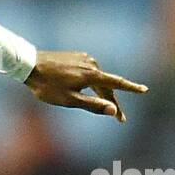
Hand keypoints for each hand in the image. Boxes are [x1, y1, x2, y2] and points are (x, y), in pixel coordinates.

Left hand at [25, 51, 146, 122]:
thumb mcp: (70, 100)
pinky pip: (88, 72)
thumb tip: (113, 110)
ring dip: (101, 92)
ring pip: (98, 79)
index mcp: (92, 75)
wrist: (30, 65)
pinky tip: (84, 87)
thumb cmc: (48, 86)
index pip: (116, 83)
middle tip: (120, 118)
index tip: (144, 90)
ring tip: (101, 105)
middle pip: (107, 85)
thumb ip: (93, 105)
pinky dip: (91, 82)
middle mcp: (91, 64)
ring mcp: (84, 58)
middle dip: (113, 102)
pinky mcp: (77, 56)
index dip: (131, 88)